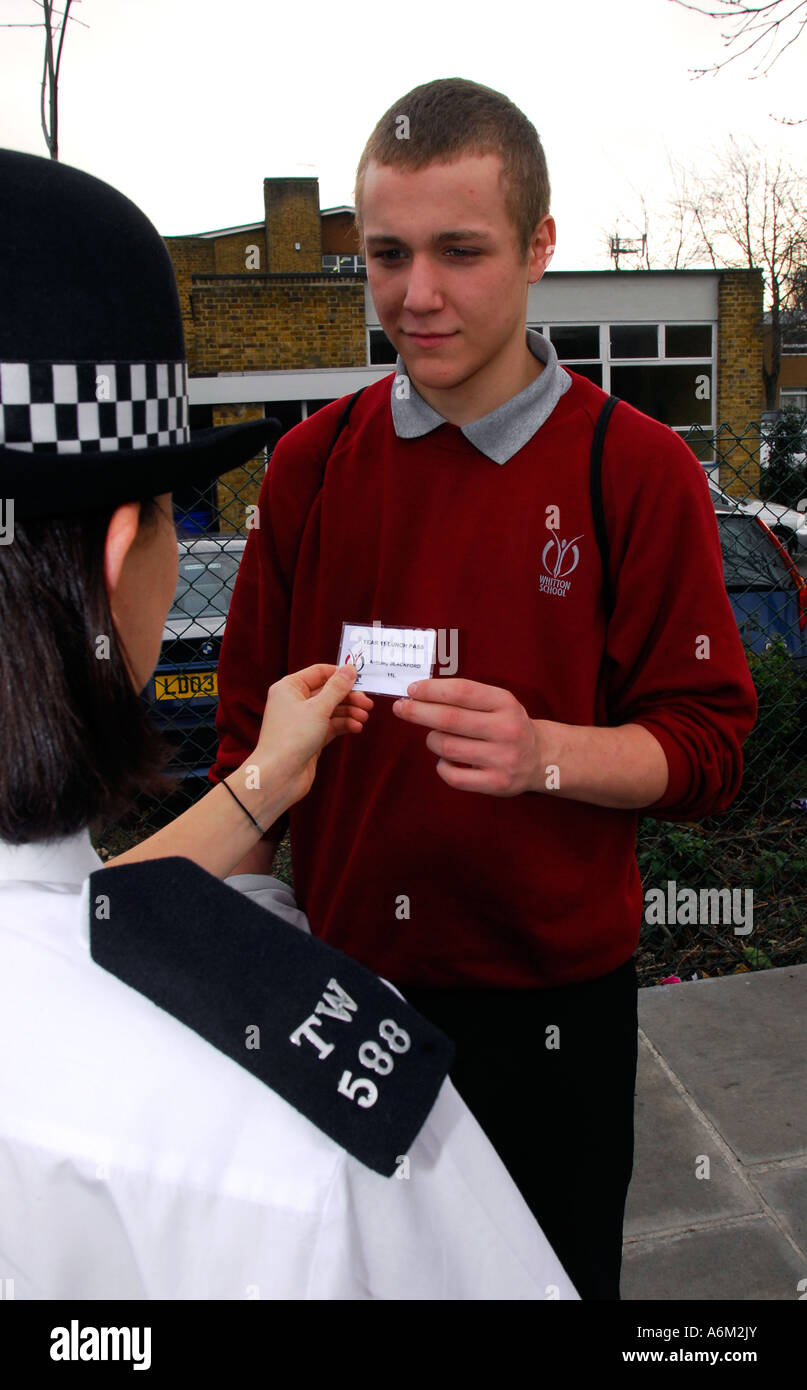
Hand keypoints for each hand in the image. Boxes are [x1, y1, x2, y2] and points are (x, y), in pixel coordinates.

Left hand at [250, 663, 373, 805]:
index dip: (340, 675)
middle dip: (349, 697)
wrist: (279, 775)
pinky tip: (356, 728)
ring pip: (332, 710)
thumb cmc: (292, 737)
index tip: (361, 679)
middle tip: (368, 703)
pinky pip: (331, 725)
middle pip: (328, 692)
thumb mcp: (319, 708)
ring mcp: (303, 721)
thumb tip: (350, 668)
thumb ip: (337, 688)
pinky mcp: (310, 737)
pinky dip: (344, 725)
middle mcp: (295, 701)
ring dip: (350, 712)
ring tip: (364, 718)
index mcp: (290, 687)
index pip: (319, 672)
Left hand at [392, 678, 539, 795]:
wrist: (541, 757)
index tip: (412, 690)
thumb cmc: (507, 724)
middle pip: (449, 720)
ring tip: (435, 737)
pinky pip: (453, 777)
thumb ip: (466, 697)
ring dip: (432, 740)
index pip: (462, 692)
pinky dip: (441, 766)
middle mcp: (506, 730)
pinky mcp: (497, 783)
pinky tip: (445, 760)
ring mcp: (502, 758)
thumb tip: (419, 695)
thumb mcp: (498, 702)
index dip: (431, 690)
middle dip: (418, 712)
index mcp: (505, 704)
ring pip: (447, 747)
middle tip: (401, 708)